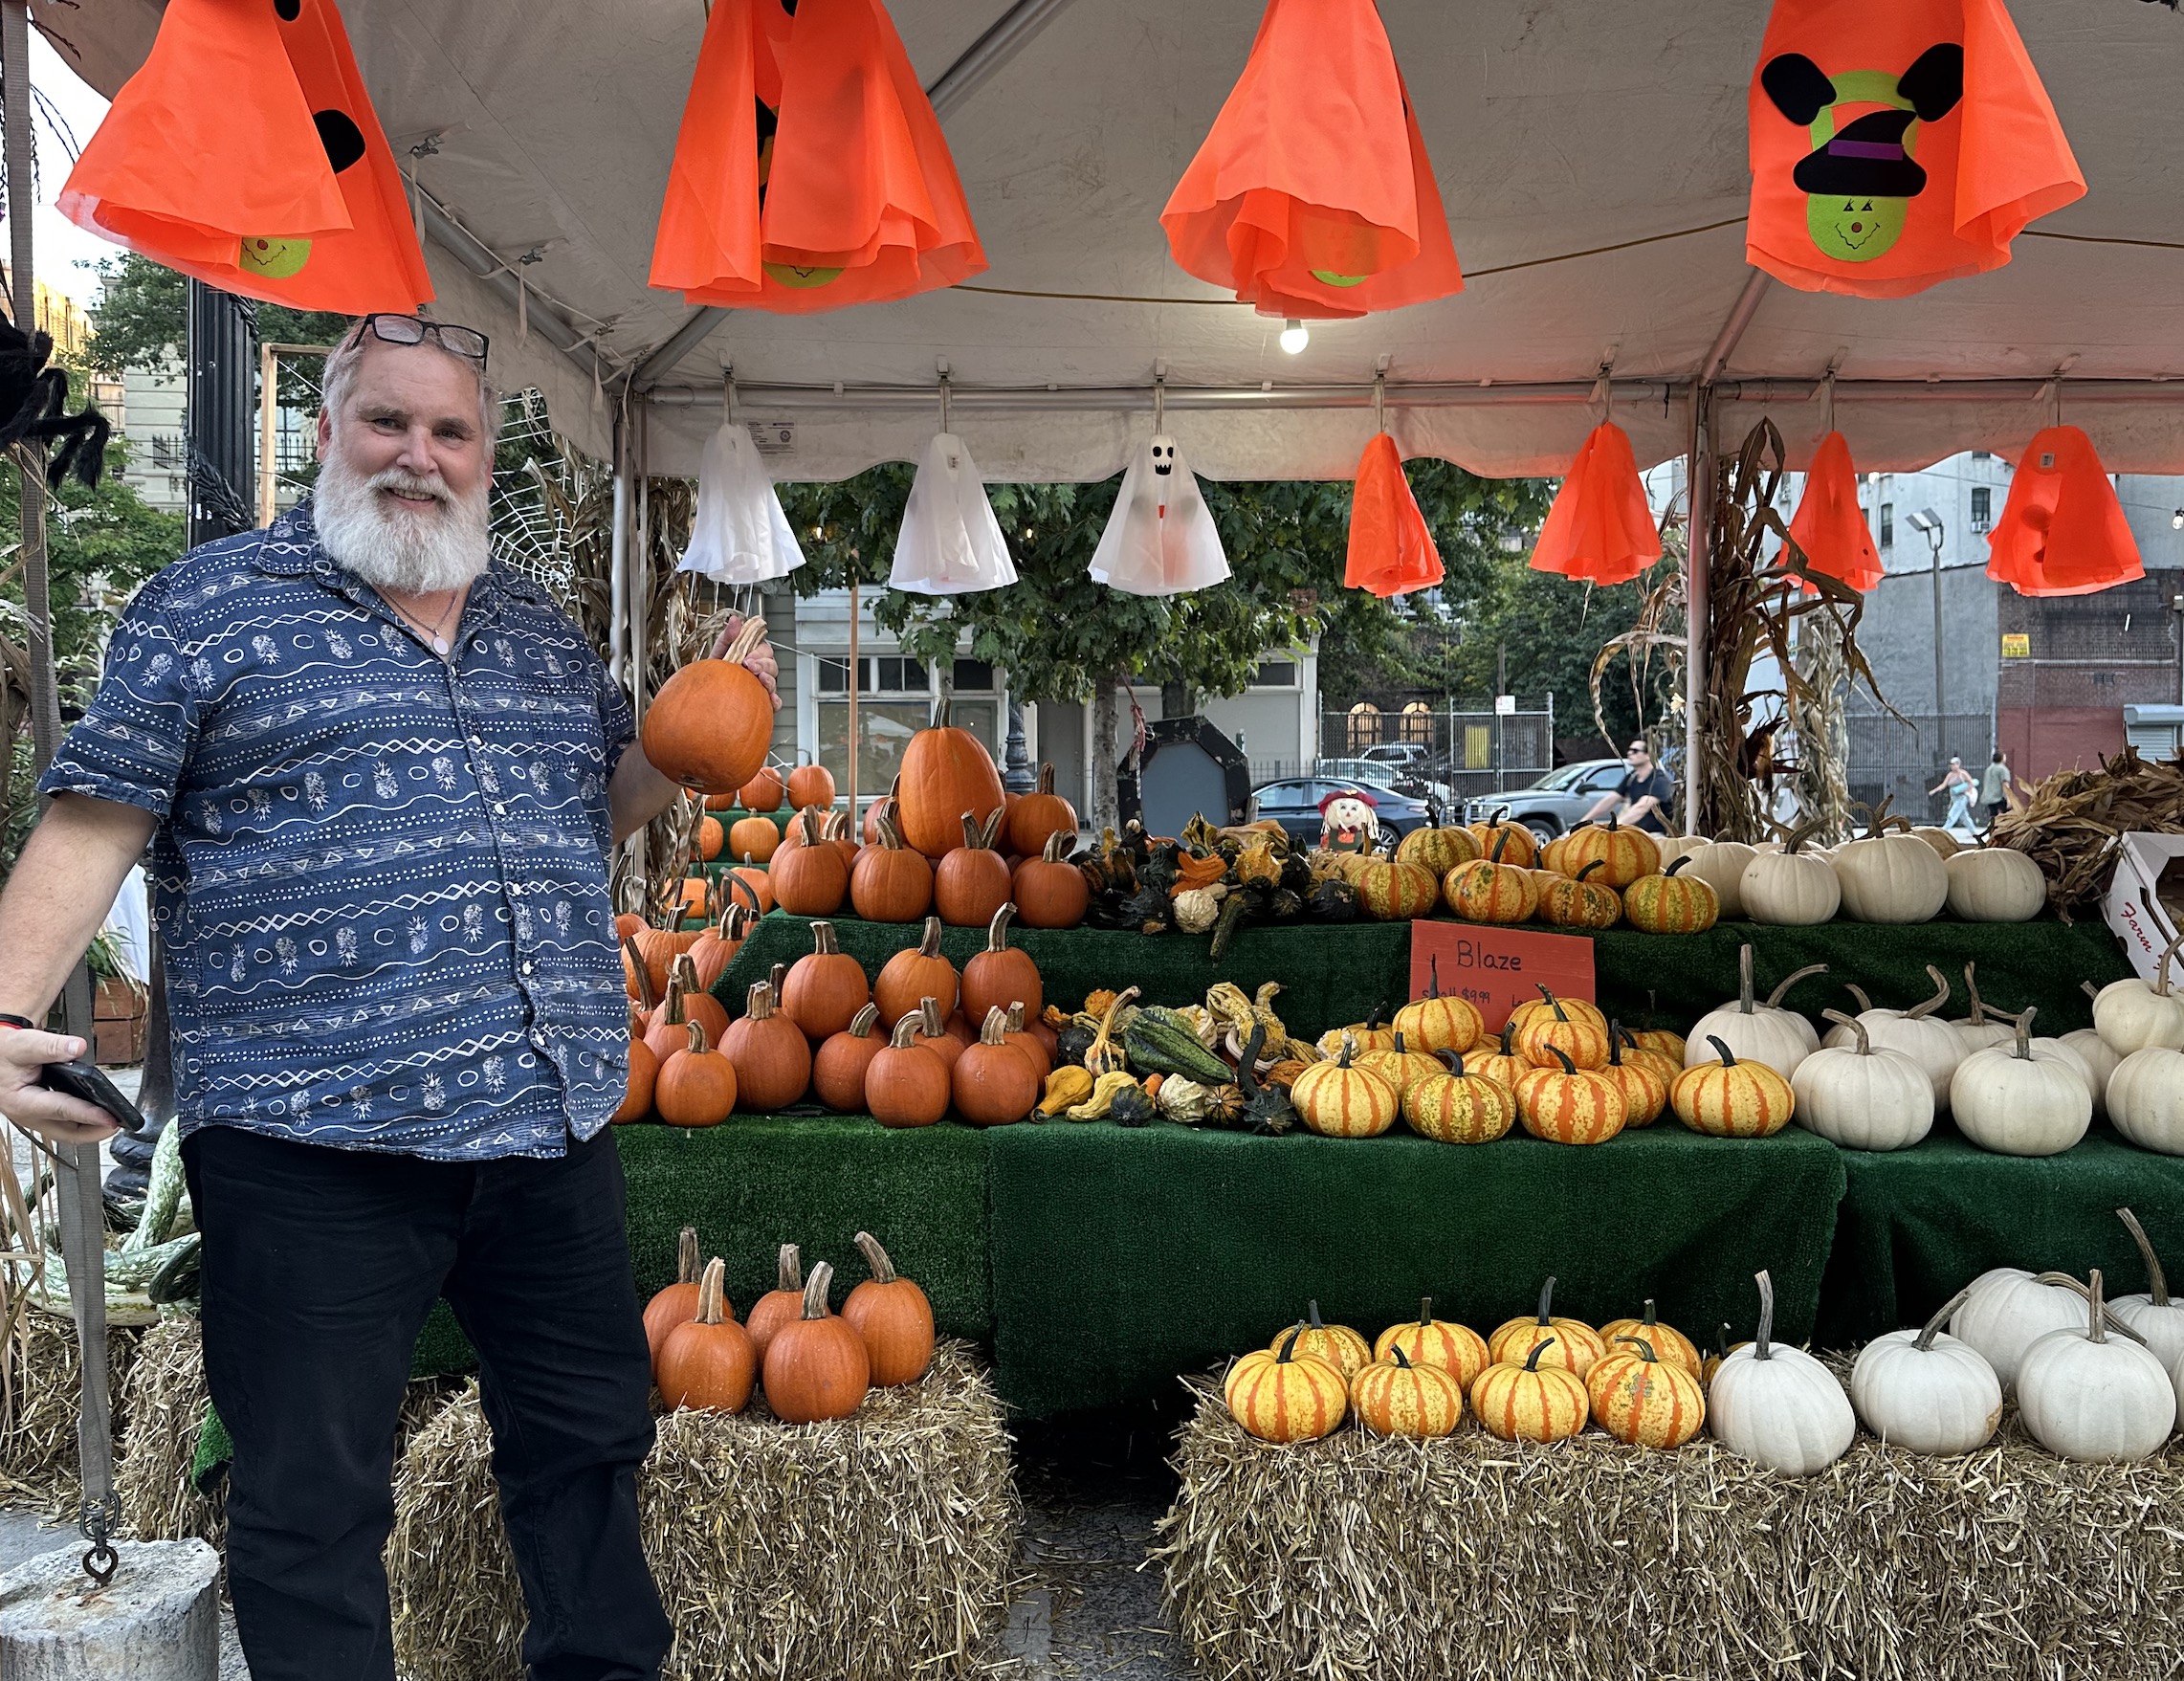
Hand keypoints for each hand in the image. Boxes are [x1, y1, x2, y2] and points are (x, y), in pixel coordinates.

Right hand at [0, 1028, 120, 1143]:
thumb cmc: (5, 1052)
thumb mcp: (24, 1045)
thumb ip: (51, 1047)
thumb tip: (77, 1047)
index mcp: (23, 1101)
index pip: (62, 1110)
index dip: (88, 1114)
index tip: (110, 1118)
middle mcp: (28, 1115)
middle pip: (67, 1133)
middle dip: (94, 1132)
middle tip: (119, 1124)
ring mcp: (33, 1118)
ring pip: (66, 1133)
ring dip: (90, 1130)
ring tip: (114, 1122)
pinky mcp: (40, 1115)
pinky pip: (63, 1126)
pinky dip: (82, 1124)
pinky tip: (97, 1115)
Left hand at [710, 613, 780, 711]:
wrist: (707, 689)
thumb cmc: (715, 667)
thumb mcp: (720, 648)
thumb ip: (729, 635)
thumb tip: (734, 620)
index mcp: (754, 654)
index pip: (765, 650)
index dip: (759, 653)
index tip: (747, 658)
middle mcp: (761, 669)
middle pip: (772, 665)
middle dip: (763, 665)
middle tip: (750, 667)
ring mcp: (762, 685)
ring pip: (774, 681)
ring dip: (770, 680)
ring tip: (760, 680)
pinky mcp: (762, 701)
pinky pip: (774, 702)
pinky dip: (775, 701)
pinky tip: (771, 700)